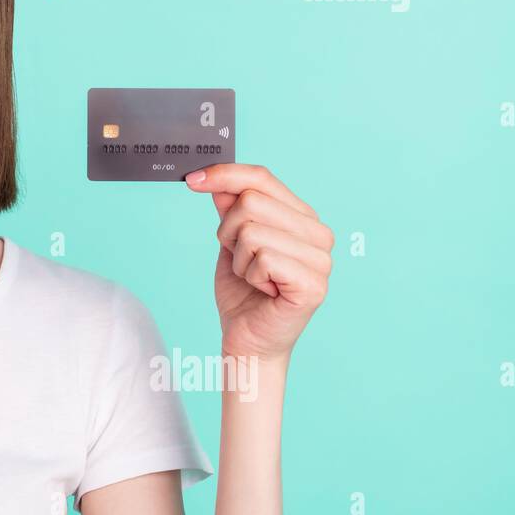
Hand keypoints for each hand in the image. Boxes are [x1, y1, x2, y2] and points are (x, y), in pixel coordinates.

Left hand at [183, 163, 333, 362]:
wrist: (247, 339)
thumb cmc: (243, 292)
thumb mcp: (231, 240)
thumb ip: (230, 208)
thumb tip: (216, 177)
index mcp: (303, 217)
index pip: (261, 177)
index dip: (224, 174)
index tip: (192, 180)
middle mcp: (319, 233)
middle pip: (250, 202)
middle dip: (229, 233)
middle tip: (240, 260)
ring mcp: (321, 260)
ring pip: (252, 231)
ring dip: (239, 259)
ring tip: (254, 278)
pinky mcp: (314, 285)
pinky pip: (263, 258)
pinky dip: (250, 275)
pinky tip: (264, 290)